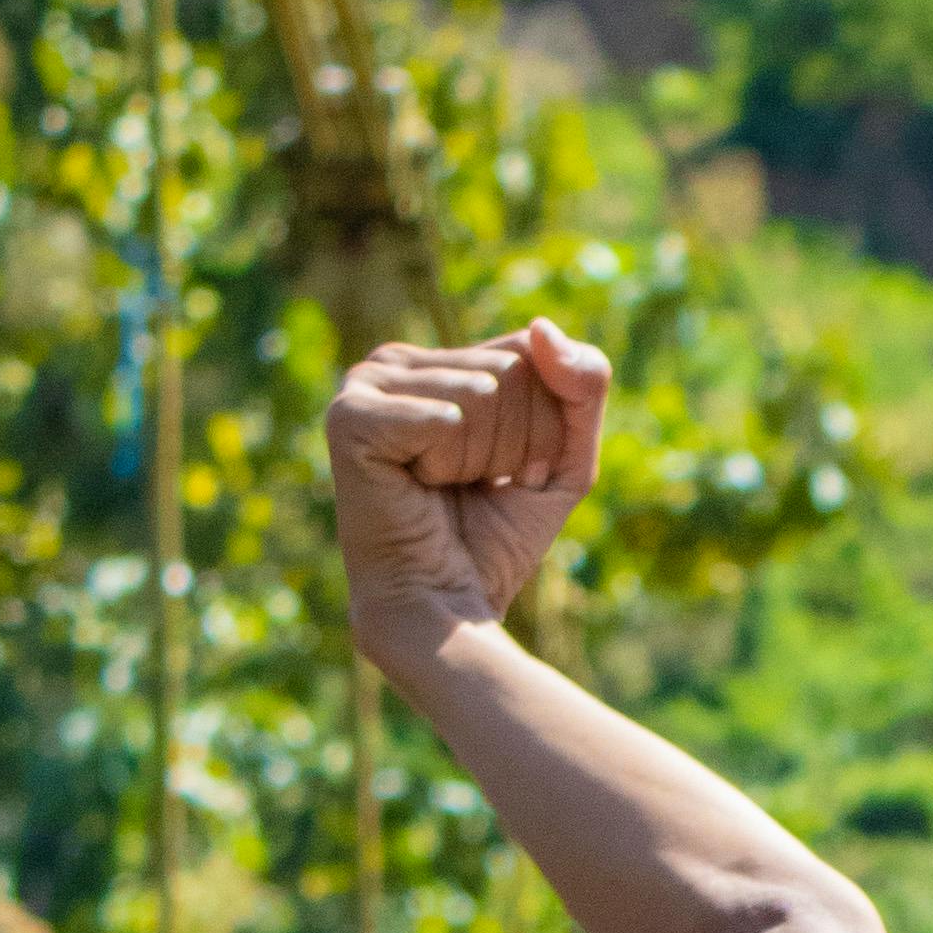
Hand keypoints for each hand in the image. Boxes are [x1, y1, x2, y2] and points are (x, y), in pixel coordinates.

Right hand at [327, 321, 608, 667]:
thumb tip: (540, 327)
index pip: (529, 353)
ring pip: (481, 392)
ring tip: (446, 489)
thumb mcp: (568, 457)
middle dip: (515, 444)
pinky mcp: (349, 418)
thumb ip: (583, 384)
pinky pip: (443, 415)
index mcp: (440, 364)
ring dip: (482, 458)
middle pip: (510, 371)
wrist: (444, 605)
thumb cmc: (496, 539)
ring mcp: (366, 385)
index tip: (511, 474)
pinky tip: (419, 485)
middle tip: (477, 489)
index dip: (543, 425)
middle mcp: (396, 364)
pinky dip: (448, 462)